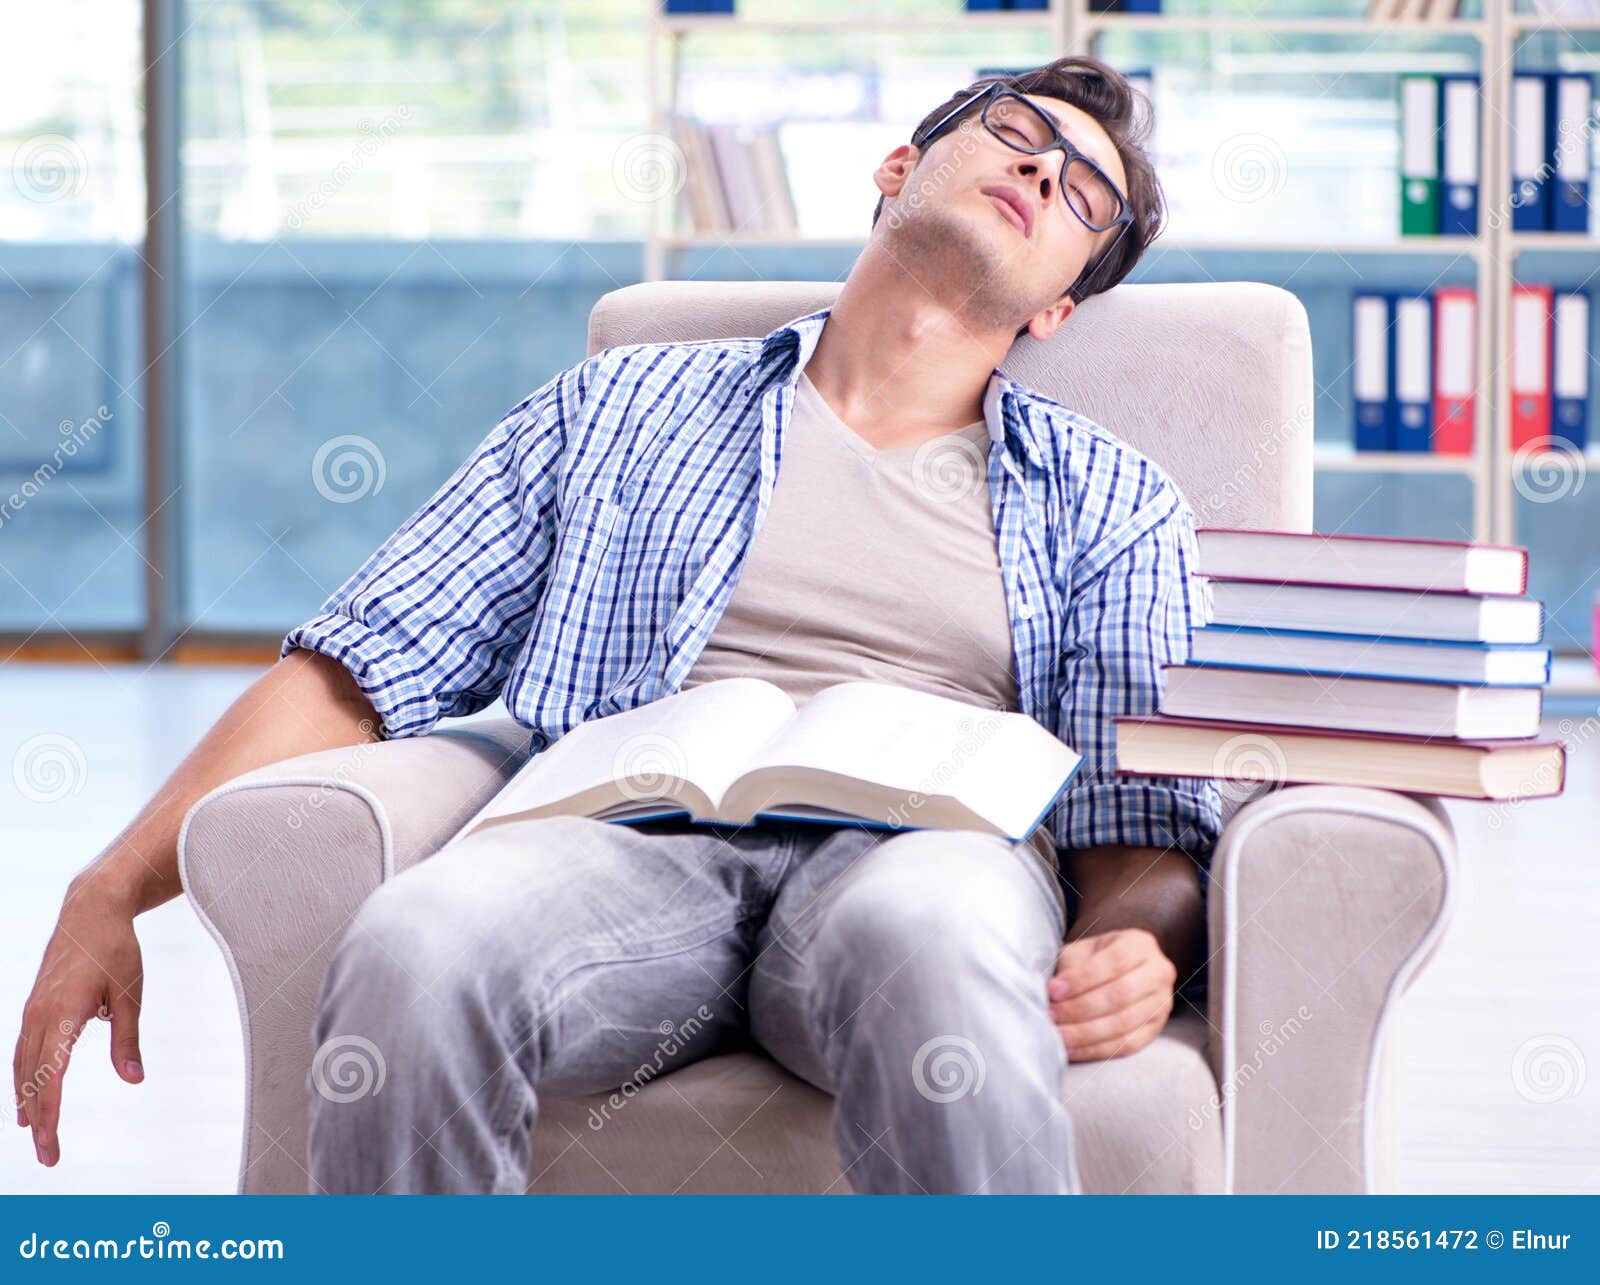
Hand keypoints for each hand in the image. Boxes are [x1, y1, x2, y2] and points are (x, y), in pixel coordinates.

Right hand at [13, 881, 144, 1166]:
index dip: (50, 1112)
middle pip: (31, 1078)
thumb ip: (129, 1038)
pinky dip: (23, 1076)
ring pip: (22, 1065)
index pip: (52, 1075)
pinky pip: (23, 1049)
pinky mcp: (33, 1004)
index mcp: (63, 1013)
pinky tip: (28, 1095)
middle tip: (48, 1156)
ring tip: (33, 1133)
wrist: (90, 908)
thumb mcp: (131, 993)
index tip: (49, 1141)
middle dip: (38, 1119)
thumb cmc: (117, 949)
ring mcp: (32, 1009)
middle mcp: (39, 1014)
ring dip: (26, 1100)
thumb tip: (134, 1079)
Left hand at [1045, 927, 1175, 1061]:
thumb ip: (1069, 968)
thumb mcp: (1080, 952)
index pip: (1114, 961)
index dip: (1082, 978)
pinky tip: (1071, 1048)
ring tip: (1056, 1034)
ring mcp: (1162, 1003)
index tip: (1053, 990)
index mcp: (1139, 944)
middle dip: (1080, 1008)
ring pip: (1124, 1024)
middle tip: (1050, 1015)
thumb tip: (1051, 993)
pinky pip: (1126, 1046)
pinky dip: (1095, 1050)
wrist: (1113, 974)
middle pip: (1120, 995)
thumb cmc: (1092, 960)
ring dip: (1084, 1033)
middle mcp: (1159, 972)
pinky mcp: (1156, 1030)